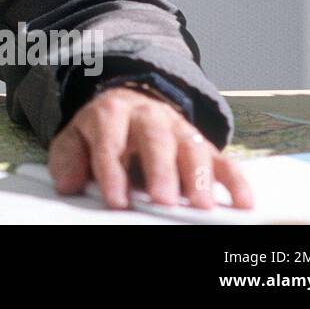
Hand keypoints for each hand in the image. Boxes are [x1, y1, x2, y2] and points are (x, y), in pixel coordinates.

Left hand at [47, 86, 254, 210]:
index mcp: (111, 114)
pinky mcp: (202, 143)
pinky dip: (235, 180)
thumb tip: (68, 184)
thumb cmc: (103, 132)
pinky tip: (242, 202)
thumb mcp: (76, 138)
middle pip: (155, 140)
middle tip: (163, 200)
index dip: (112, 171)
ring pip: (192, 147)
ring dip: (198, 176)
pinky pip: (222, 158)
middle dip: (160, 171)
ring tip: (201, 205)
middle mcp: (148, 116)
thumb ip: (68, 158)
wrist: (131, 102)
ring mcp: (179, 129)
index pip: (109, 142)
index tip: (117, 200)